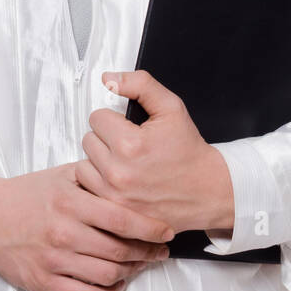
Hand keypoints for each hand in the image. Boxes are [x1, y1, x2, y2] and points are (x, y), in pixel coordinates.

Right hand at [0, 162, 174, 290]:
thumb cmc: (29, 193)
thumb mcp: (62, 175)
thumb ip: (96, 177)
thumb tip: (132, 178)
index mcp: (71, 203)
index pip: (122, 220)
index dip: (150, 229)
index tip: (166, 232)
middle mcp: (64, 233)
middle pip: (119, 251)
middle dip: (147, 253)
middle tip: (159, 252)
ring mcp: (53, 261)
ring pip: (107, 276)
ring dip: (131, 273)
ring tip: (140, 265)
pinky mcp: (43, 283)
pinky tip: (117, 284)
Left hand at [76, 69, 234, 235]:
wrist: (206, 190)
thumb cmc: (188, 151)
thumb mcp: (171, 108)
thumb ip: (140, 85)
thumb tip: (109, 78)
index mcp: (130, 144)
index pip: (97, 117)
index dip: (114, 119)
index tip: (129, 128)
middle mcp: (118, 173)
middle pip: (88, 140)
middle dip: (106, 139)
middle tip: (128, 146)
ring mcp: (114, 196)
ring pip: (84, 165)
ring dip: (99, 162)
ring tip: (122, 163)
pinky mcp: (113, 212)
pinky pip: (88, 189)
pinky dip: (99, 183)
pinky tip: (118, 181)